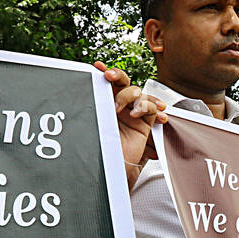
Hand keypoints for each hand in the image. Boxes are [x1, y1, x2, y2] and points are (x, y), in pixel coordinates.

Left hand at [95, 61, 163, 187]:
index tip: (98, 67)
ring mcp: (133, 113)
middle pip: (124, 82)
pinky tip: (136, 115)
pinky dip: (145, 106)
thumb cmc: (103, 151)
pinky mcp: (146, 122)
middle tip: (109, 77)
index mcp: (105, 104)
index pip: (107, 83)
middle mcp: (120, 106)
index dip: (105, 72)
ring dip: (131, 96)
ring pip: (138, 92)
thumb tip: (88, 87)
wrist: (115, 169)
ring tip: (122, 110)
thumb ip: (95, 106)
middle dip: (117, 76)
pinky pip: (150, 107)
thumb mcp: (94, 124)